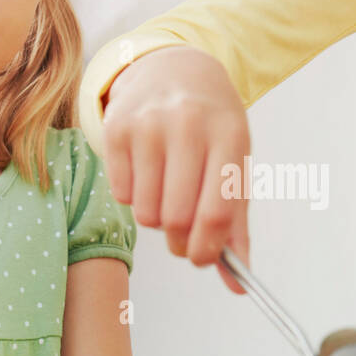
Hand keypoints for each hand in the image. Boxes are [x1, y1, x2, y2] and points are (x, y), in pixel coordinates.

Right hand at [102, 46, 251, 293]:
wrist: (173, 70)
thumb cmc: (210, 129)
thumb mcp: (233, 164)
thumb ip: (236, 226)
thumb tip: (239, 285)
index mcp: (229, 136)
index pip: (217, 210)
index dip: (208, 248)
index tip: (203, 260)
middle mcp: (188, 126)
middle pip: (177, 217)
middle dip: (179, 241)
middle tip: (181, 239)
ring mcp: (148, 125)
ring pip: (146, 213)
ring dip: (156, 220)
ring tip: (165, 196)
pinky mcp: (116, 129)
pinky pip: (122, 195)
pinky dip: (134, 198)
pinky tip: (146, 174)